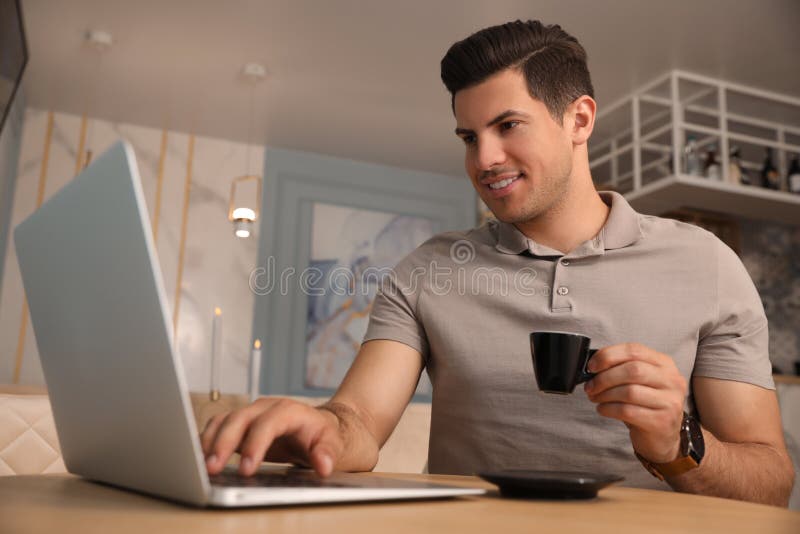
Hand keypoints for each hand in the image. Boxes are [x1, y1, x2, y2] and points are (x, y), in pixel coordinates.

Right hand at [200, 397, 343, 476]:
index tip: (247, 469)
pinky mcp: (240, 425)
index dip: (255, 444)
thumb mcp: (332, 444)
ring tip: (202, 465)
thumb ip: (327, 454)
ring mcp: (251, 414)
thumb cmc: (323, 435)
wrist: (318, 428)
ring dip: (211, 441)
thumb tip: (323, 465)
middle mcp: (266, 408)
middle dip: (224, 443)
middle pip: (240, 418)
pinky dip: (207, 441)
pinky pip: (218, 427)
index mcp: (288, 410)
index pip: (268, 422)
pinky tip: (200, 457)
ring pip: (224, 421)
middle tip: (213, 468)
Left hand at [583, 343, 687, 463]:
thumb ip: (621, 368)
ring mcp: (669, 402)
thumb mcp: (639, 381)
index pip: (634, 350)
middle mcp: (672, 380)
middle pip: (633, 370)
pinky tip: (603, 409)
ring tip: (595, 398)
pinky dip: (609, 409)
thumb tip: (593, 366)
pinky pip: (627, 411)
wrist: (661, 437)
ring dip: (605, 394)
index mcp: (664, 364)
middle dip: (605, 378)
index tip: (592, 366)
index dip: (609, 355)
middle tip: (590, 386)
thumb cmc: (644, 404)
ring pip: (629, 391)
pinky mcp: (661, 421)